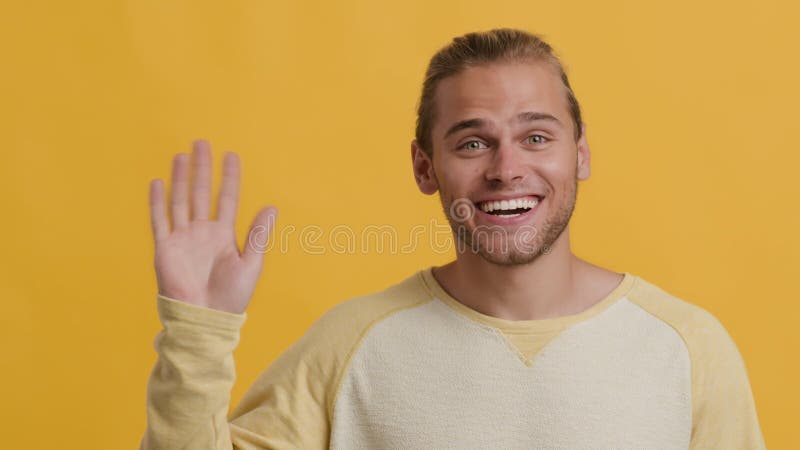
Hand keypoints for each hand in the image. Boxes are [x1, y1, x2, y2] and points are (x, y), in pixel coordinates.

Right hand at [148, 140, 276, 313]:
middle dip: (202, 168)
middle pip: (201, 192)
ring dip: (180, 178)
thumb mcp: (251, 262)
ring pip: (180, 200)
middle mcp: (202, 232)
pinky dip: (158, 201)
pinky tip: (158, 182)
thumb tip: (272, 207)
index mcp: (223, 234)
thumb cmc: (231, 296)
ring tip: (182, 155)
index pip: (226, 198)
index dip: (229, 177)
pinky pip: (160, 220)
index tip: (231, 155)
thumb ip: (258, 234)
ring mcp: (182, 238)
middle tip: (202, 143)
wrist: (206, 319)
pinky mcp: (165, 248)